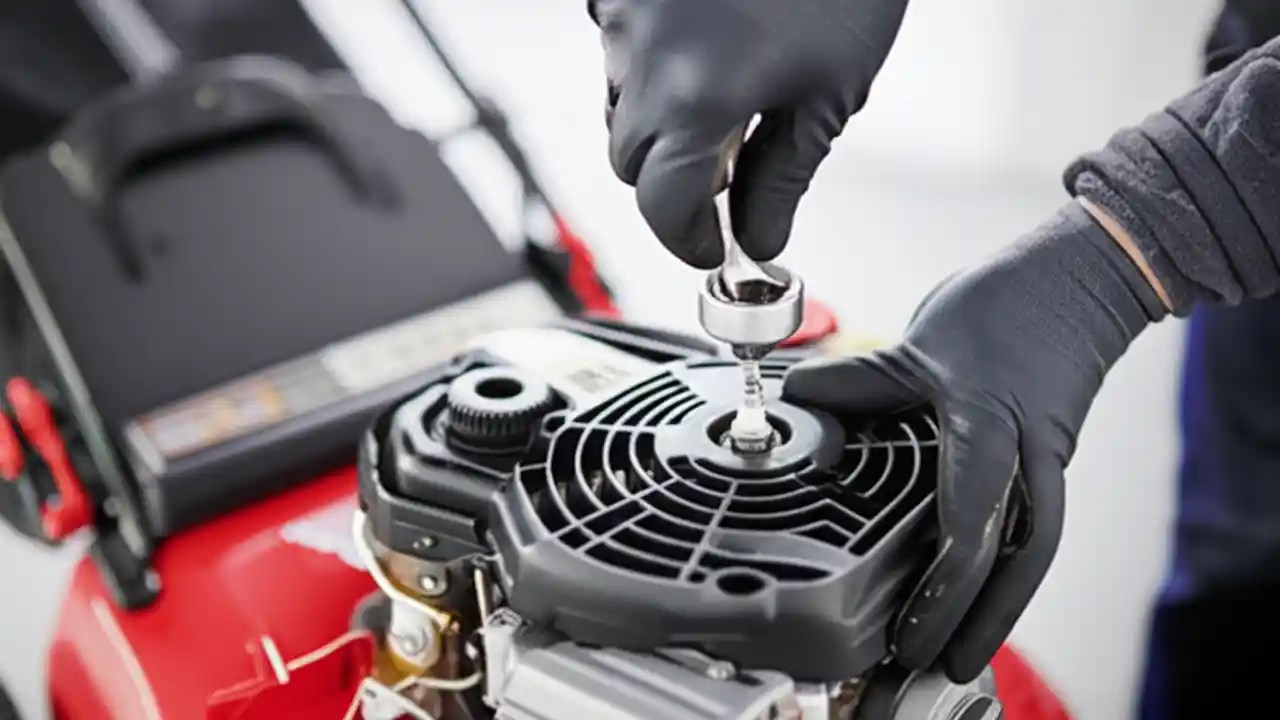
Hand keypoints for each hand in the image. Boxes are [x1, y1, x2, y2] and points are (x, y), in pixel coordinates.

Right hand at [589, 0, 908, 266]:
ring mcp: (623, 16)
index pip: (663, 208)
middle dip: (674, 183)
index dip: (689, 240)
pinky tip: (703, 49)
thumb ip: (781, 180)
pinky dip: (651, 69)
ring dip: (660, 125)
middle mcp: (642, 59)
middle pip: (631, 163)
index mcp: (694, 100)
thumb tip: (758, 238)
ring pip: (619, 106)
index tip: (714, 247)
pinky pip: (619, 49)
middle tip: (728, 174)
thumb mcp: (826, 97)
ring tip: (723, 98)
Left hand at [782, 202, 1164, 680]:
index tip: (912, 630)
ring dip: (998, 607)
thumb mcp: (926, 339)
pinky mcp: (1045, 462)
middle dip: (979, 622)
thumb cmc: (1012, 303)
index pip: (969, 521)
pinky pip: (1031, 528)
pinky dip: (1005, 569)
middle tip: (938, 667)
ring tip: (961, 652)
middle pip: (1016, 560)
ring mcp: (1044, 463)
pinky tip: (978, 591)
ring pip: (1031, 553)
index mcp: (991, 427)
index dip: (941, 587)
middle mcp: (1027, 457)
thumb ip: (861, 380)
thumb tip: (800, 399)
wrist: (1083, 280)